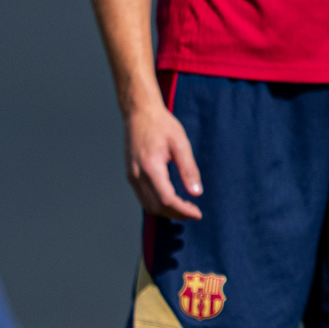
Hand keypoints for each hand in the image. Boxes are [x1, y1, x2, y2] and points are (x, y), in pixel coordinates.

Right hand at [125, 100, 204, 218]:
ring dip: (167, 211)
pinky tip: (172, 200)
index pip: (166, 200)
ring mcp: (131, 176)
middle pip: (157, 207)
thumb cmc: (161, 125)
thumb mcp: (180, 143)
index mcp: (150, 167)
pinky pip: (143, 198)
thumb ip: (188, 169)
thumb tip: (197, 193)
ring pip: (148, 205)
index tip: (198, 214)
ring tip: (185, 207)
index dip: (183, 211)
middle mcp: (137, 175)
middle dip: (176, 214)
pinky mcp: (131, 175)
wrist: (139, 113)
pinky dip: (158, 204)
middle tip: (194, 212)